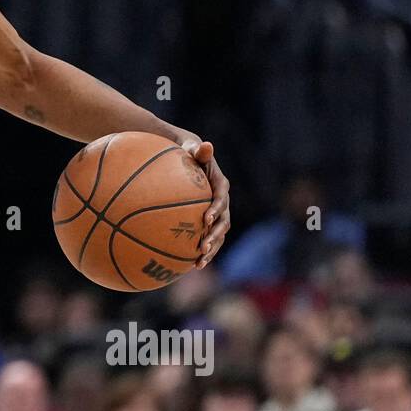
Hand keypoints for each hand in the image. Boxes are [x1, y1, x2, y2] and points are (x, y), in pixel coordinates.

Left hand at [179, 136, 229, 267]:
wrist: (188, 162)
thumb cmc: (187, 154)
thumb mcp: (191, 148)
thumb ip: (198, 150)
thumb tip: (206, 145)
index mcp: (220, 184)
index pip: (221, 197)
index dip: (216, 208)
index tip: (205, 219)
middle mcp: (223, 201)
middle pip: (224, 221)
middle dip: (215, 236)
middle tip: (203, 247)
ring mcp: (218, 213)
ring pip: (219, 234)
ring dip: (212, 249)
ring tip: (199, 262)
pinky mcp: (210, 222)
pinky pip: (209, 239)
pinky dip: (203, 252)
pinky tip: (191, 265)